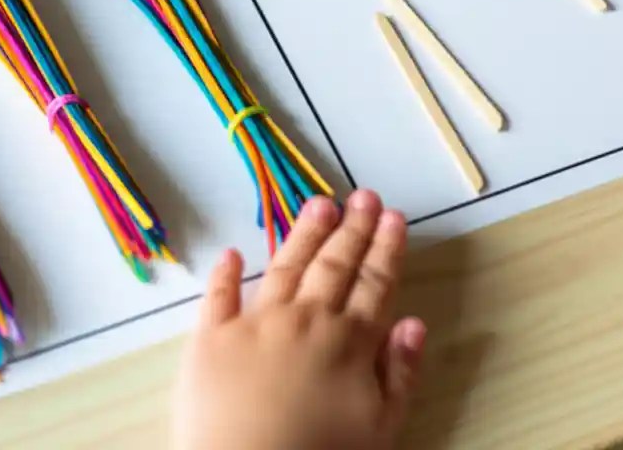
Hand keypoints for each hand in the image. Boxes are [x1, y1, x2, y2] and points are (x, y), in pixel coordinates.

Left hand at [172, 190, 425, 449]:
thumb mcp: (380, 428)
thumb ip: (399, 373)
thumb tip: (413, 323)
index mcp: (348, 341)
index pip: (374, 284)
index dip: (386, 249)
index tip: (394, 217)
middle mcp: (305, 320)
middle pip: (334, 265)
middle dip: (353, 228)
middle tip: (364, 195)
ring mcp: (255, 324)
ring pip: (285, 267)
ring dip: (304, 234)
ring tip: (318, 205)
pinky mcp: (209, 339)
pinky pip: (218, 296)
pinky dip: (225, 273)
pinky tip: (233, 252)